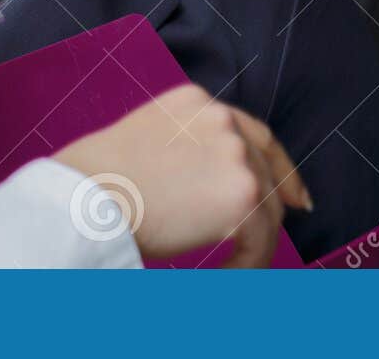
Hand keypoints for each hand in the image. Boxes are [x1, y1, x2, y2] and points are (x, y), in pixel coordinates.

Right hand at [53, 84, 311, 265]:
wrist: (86, 194)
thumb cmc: (94, 178)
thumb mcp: (144, 141)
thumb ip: (183, 151)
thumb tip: (204, 186)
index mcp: (195, 101)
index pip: (250, 132)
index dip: (277, 164)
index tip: (292, 192)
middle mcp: (220, 119)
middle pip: (266, 165)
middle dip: (279, 196)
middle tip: (281, 225)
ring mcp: (234, 154)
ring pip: (267, 205)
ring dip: (256, 239)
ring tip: (237, 264)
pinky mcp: (240, 194)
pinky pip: (259, 239)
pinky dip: (249, 264)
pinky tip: (229, 275)